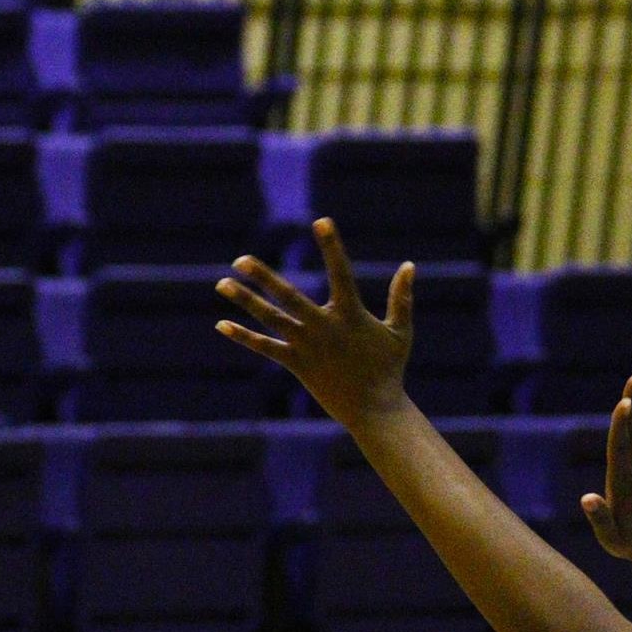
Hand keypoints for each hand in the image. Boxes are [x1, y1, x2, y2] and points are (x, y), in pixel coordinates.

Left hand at [214, 217, 414, 426]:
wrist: (375, 409)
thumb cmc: (389, 368)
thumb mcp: (400, 331)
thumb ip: (402, 298)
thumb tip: (409, 266)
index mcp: (351, 314)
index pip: (340, 272)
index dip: (332, 246)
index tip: (321, 221)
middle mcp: (324, 326)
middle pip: (288, 295)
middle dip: (263, 276)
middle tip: (240, 259)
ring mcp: (307, 345)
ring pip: (271, 318)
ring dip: (245, 301)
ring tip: (222, 283)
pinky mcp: (296, 364)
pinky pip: (265, 348)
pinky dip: (243, 336)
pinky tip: (222, 324)